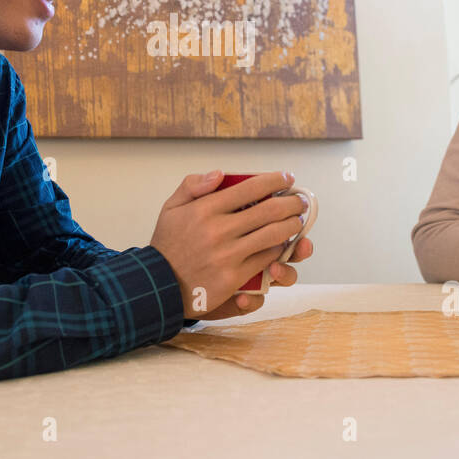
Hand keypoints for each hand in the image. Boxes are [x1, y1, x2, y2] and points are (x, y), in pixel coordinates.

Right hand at [150, 170, 313, 319]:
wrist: (160, 284)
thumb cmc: (168, 243)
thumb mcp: (171, 207)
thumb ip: (192, 185)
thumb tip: (220, 174)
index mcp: (205, 208)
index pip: (249, 187)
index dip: (274, 180)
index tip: (286, 178)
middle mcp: (218, 230)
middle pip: (269, 210)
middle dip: (291, 203)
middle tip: (299, 201)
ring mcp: (227, 255)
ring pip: (273, 235)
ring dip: (292, 226)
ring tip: (297, 220)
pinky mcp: (233, 277)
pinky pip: (266, 259)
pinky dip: (279, 250)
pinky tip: (283, 244)